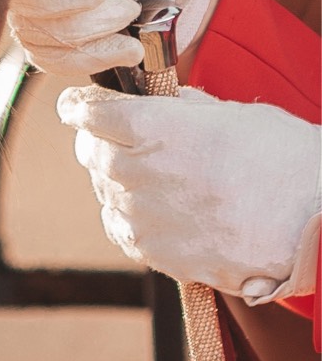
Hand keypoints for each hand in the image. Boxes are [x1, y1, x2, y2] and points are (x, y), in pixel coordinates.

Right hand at [8, 0, 229, 76]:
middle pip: (22, 8)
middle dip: (78, 19)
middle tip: (128, 7)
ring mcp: (41, 6)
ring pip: (36, 39)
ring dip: (90, 42)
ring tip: (132, 23)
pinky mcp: (57, 39)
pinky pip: (52, 60)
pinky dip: (92, 60)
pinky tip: (128, 49)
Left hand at [57, 83, 321, 300]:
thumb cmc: (286, 157)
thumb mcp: (231, 114)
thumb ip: (180, 108)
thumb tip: (150, 100)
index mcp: (165, 128)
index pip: (93, 113)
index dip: (79, 105)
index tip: (74, 105)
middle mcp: (152, 174)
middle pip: (93, 154)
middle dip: (96, 141)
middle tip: (108, 137)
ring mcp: (159, 221)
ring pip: (107, 195)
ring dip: (113, 182)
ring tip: (140, 176)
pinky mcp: (172, 260)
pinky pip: (126, 235)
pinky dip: (127, 220)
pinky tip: (146, 210)